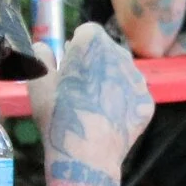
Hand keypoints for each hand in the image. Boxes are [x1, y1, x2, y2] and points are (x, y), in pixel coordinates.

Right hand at [45, 25, 153, 163]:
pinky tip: (109, 119)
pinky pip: (132, 96)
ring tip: (94, 106)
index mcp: (93, 43)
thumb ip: (41, 57)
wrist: (88, 153)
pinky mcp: (147, 102)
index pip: (87, 32)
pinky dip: (123, 103)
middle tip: (79, 88)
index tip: (68, 65)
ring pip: (122, 72)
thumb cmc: (58, 114)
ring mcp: (137, 79)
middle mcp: (121, 55)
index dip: (76, 47)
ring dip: (110, 81)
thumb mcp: (38, 82)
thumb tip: (43, 47)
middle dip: (95, 62)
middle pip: (107, 50)